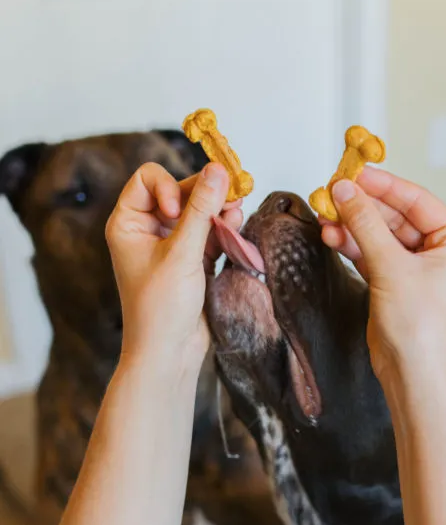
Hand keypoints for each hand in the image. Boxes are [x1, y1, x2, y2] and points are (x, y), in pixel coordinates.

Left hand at [105, 162, 240, 374]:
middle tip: (232, 196)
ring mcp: (171, 245)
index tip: (180, 210)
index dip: (170, 186)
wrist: (169, 353)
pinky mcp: (192, 261)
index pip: (148, 179)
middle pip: (180, 191)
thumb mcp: (182, 254)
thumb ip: (201, 210)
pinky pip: (209, 232)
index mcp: (128, 224)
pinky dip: (224, 227)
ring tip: (238, 211)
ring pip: (198, 211)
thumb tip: (218, 171)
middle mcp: (147, 230)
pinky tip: (238, 225)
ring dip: (219, 209)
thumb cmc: (160, 308)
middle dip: (205, 193)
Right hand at [320, 169, 445, 387]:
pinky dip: (352, 244)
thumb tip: (345, 191)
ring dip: (352, 225)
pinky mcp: (395, 282)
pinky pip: (371, 252)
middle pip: (395, 214)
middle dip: (362, 207)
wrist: (413, 374)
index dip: (383, 185)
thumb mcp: (391, 267)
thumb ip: (366, 225)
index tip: (353, 173)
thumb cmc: (420, 328)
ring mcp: (416, 267)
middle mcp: (440, 251)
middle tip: (331, 194)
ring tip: (325, 217)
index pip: (417, 200)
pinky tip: (332, 236)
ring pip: (379, 233)